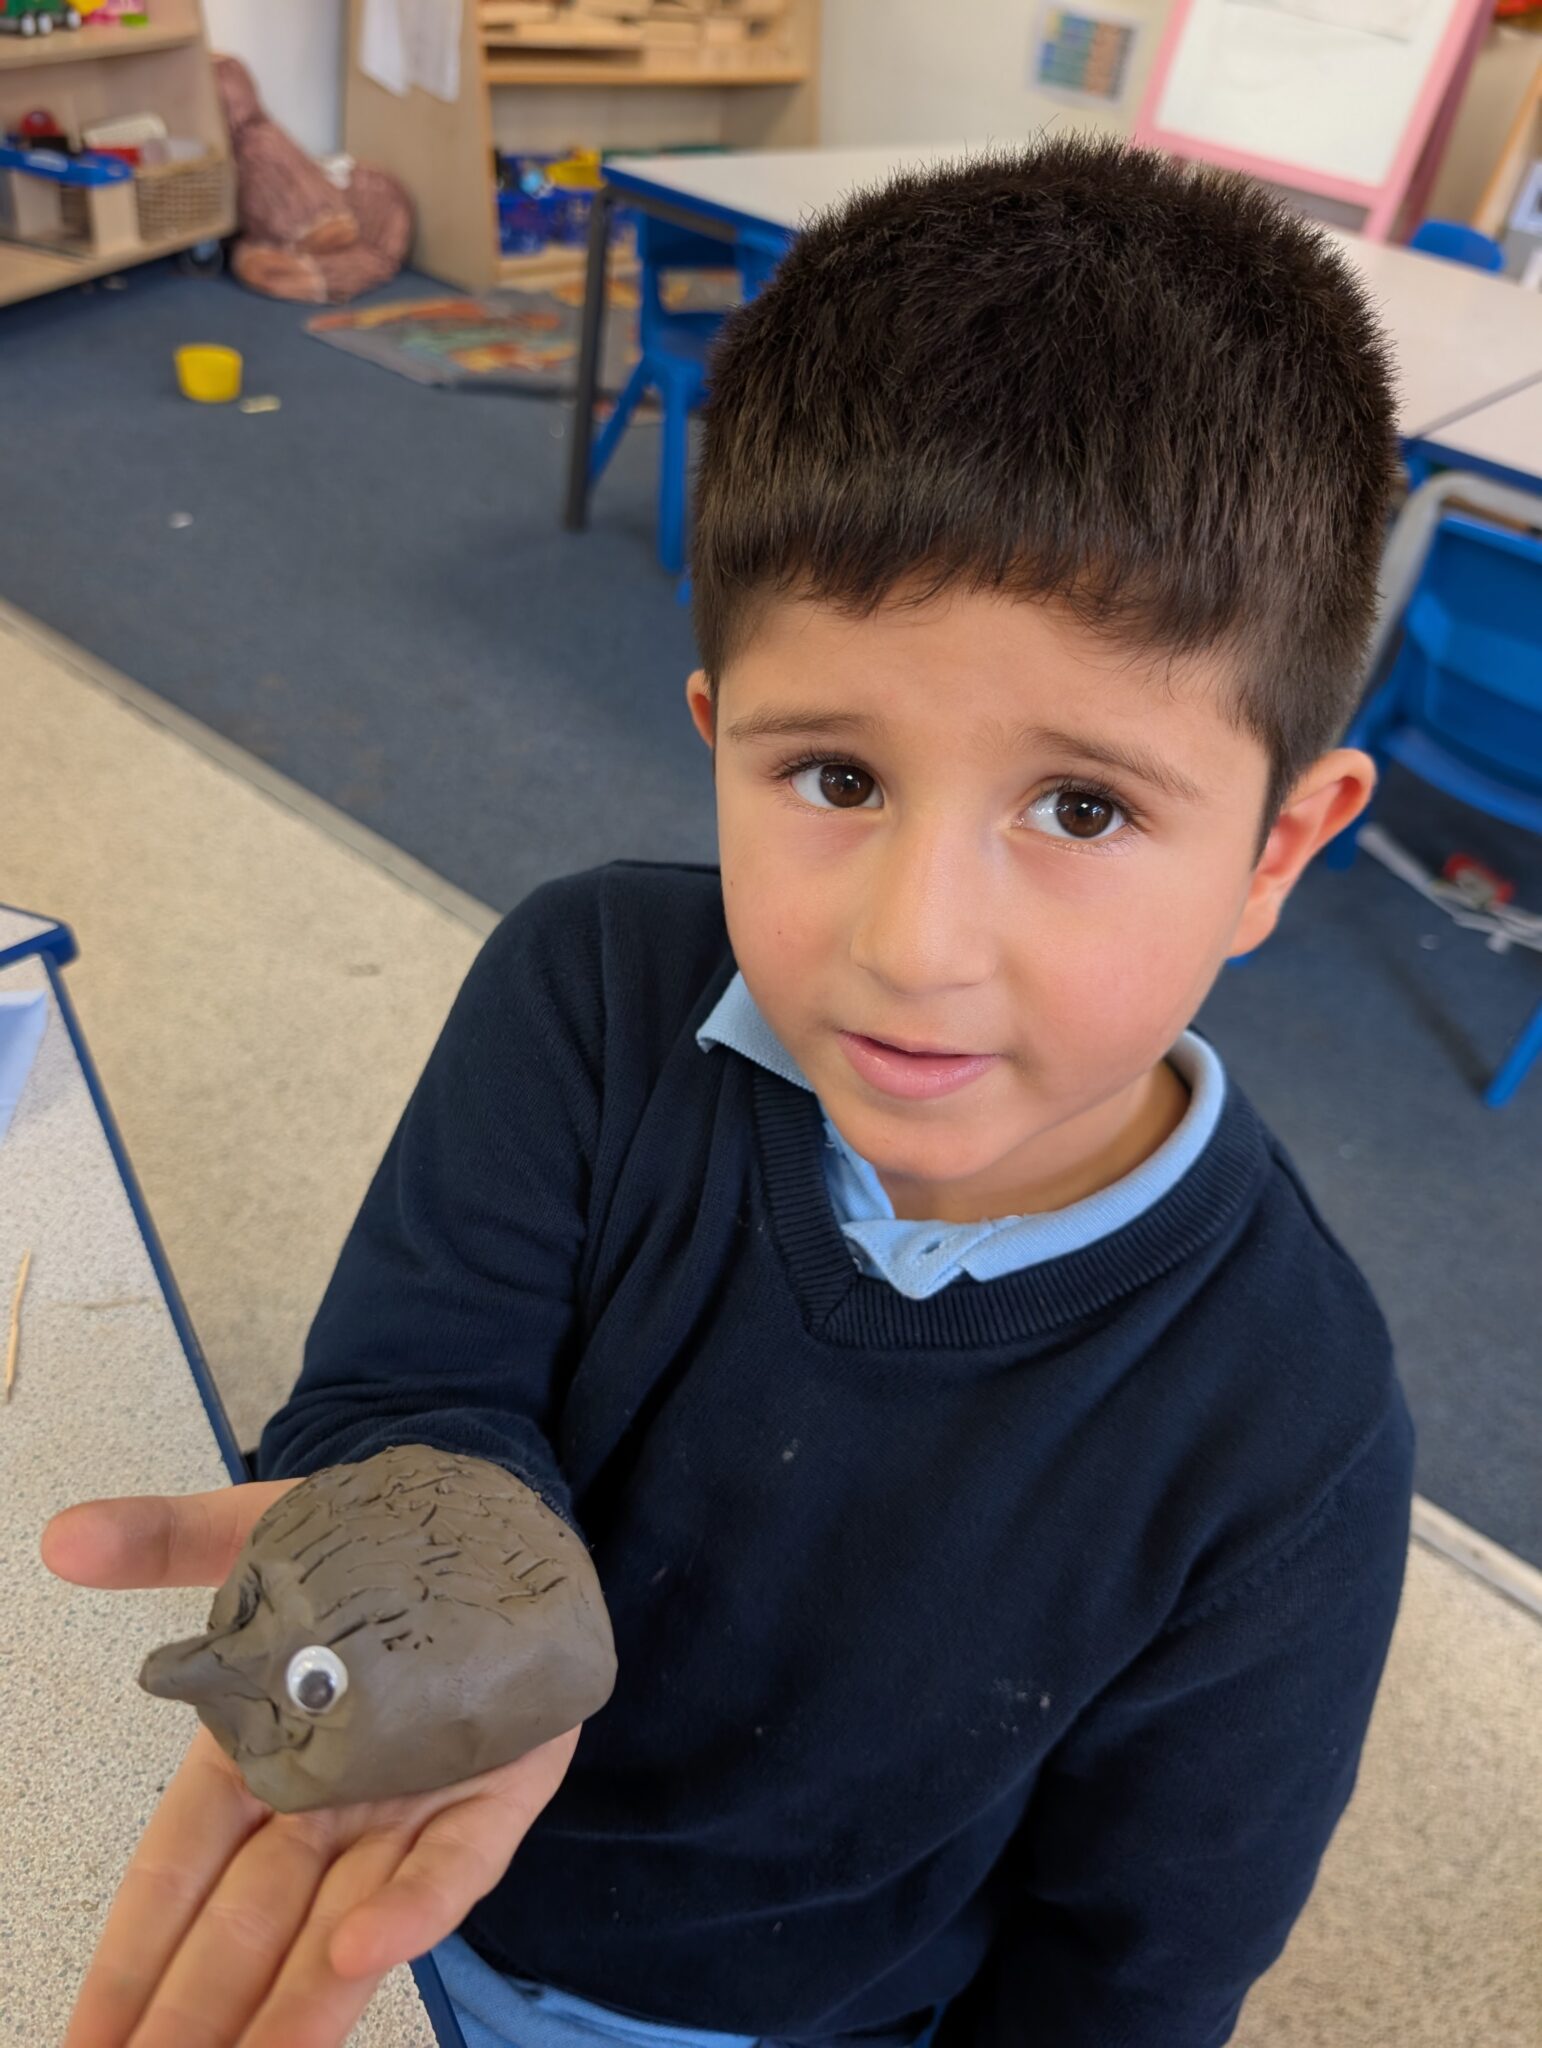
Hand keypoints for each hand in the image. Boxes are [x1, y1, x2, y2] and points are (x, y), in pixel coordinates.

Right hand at [42, 1483, 577, 2047]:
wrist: (491, 1512)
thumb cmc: (365, 1542)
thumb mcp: (252, 1530)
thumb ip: (160, 1540)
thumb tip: (61, 1538)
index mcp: (255, 1754)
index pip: (175, 1874)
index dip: (130, 1960)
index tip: (88, 2045)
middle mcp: (327, 1800)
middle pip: (247, 1926)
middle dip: (198, 2015)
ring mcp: (409, 1806)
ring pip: (341, 1924)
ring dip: (298, 2004)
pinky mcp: (495, 1796)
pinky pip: (453, 1864)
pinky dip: (413, 1910)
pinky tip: (366, 1953)